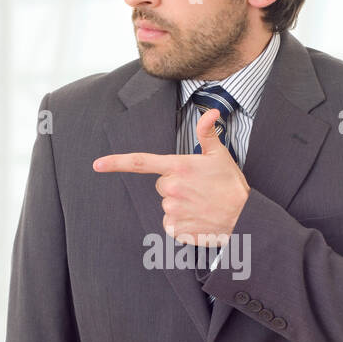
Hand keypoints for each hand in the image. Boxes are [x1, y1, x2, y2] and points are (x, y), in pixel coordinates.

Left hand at [93, 107, 249, 247]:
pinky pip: (170, 224)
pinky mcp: (175, 229)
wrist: (245, 218)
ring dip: (180, 205)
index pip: (141, 162)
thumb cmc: (231, 185)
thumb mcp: (220, 155)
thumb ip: (208, 133)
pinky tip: (199, 218)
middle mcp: (172, 188)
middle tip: (198, 189)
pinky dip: (182, 223)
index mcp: (178, 167)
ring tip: (201, 204)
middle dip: (175, 186)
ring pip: (166, 205)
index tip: (97, 165)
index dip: (116, 163)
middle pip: (161, 185)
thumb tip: (209, 112)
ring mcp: (172, 210)